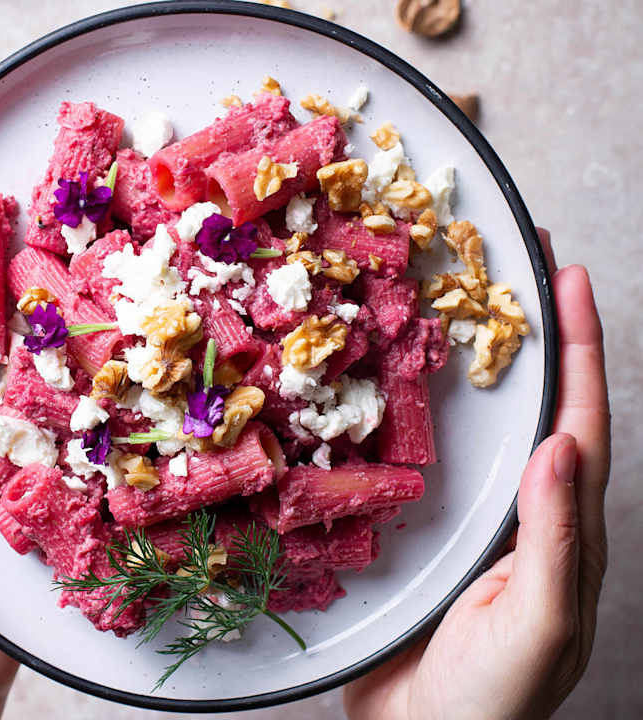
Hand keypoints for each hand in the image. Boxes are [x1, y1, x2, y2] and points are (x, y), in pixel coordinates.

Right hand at [343, 230, 609, 719]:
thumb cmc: (494, 702)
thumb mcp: (538, 624)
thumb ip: (556, 541)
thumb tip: (563, 444)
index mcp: (564, 532)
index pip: (580, 425)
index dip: (578, 351)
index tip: (568, 280)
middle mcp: (526, 514)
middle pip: (541, 410)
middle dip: (541, 339)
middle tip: (525, 270)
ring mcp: (477, 521)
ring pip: (488, 431)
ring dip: (485, 369)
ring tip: (469, 311)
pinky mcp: (431, 533)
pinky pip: (432, 462)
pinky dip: (427, 417)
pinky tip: (403, 391)